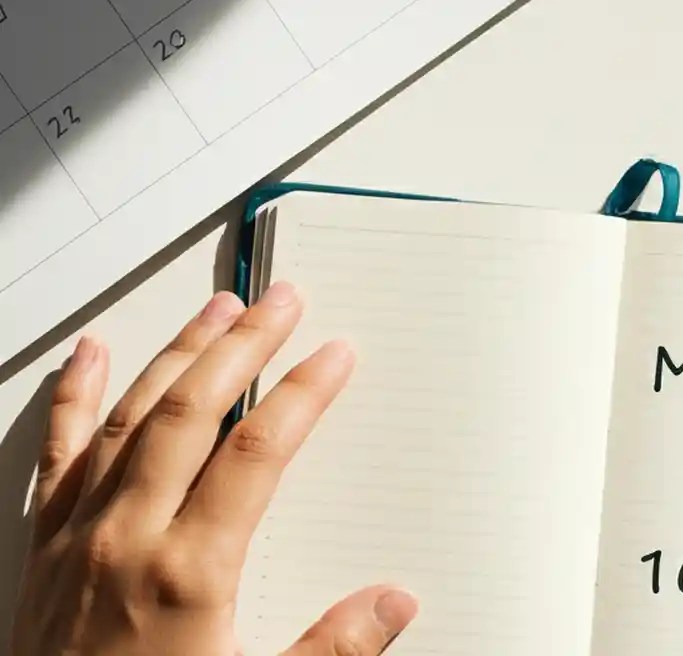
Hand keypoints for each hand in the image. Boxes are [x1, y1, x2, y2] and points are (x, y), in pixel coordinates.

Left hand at [10, 286, 418, 655]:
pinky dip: (75, 395)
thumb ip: (332, 648)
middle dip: (244, 346)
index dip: (302, 394)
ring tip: (216, 310)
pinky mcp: (47, 546)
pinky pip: (60, 452)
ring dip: (178, 353)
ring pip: (131, 416)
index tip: (334, 356)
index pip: (257, 453)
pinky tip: (92, 354)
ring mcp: (82, 535)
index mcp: (188, 572)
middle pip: (193, 412)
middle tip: (281, 302)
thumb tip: (394, 602)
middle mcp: (129, 537)